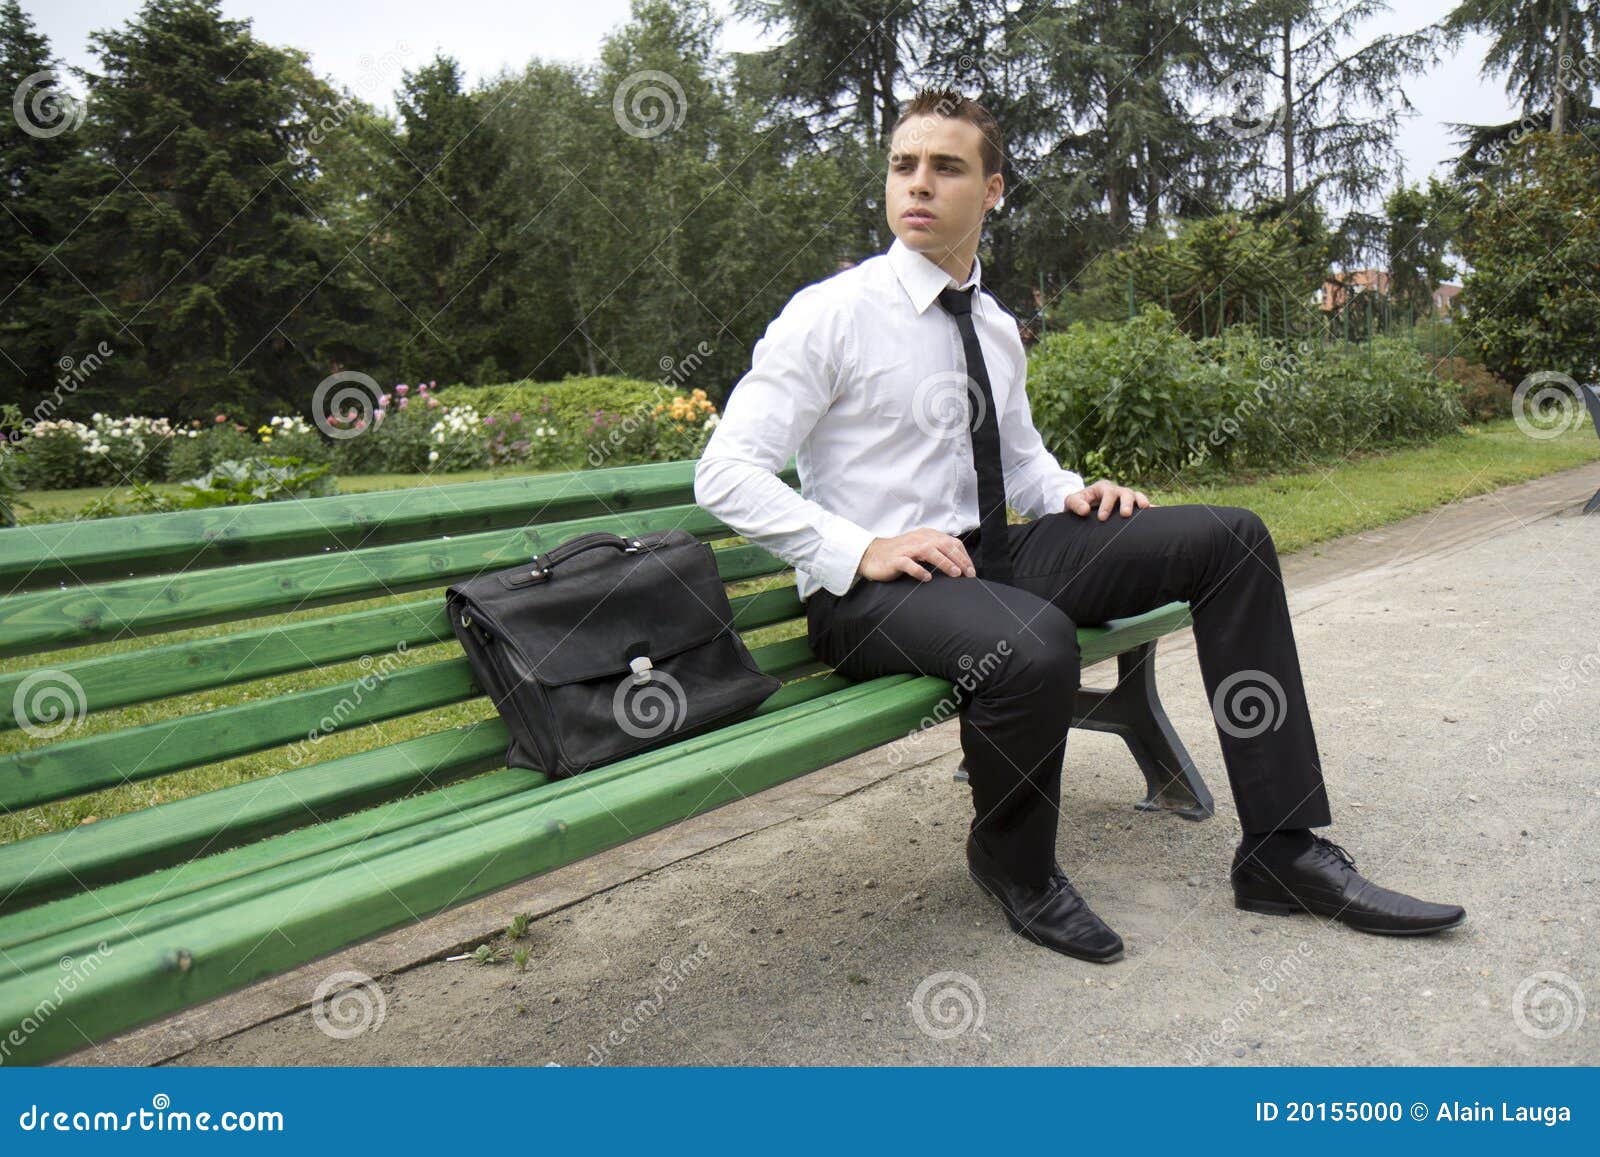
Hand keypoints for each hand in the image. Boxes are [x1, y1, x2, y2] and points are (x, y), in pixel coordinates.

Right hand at [857, 527, 976, 582]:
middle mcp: (918, 539)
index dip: (964, 556)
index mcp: (927, 535)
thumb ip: (937, 552)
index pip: (951, 542)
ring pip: (928, 551)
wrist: (872, 555)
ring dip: (943, 562)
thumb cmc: (899, 554)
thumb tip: (959, 565)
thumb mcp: (920, 548)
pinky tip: (927, 578)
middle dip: (959, 559)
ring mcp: (906, 548)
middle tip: (968, 574)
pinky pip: (908, 564)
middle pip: (943, 545)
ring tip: (954, 573)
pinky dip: (918, 570)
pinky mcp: (895, 559)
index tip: (971, 571)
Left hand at [1065, 478, 1151, 519]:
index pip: (1107, 493)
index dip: (1106, 505)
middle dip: (1126, 503)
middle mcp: (1116, 491)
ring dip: (1142, 502)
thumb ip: (1075, 504)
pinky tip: (1158, 512)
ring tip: (1145, 509)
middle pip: (1125, 492)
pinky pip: (1144, 505)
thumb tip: (1085, 510)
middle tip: (1125, 514)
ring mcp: (1126, 497)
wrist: (1084, 505)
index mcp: (1102, 487)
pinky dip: (1151, 508)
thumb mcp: (1071, 501)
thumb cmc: (1078, 503)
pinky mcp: (1132, 505)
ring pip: (1137, 496)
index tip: (1102, 518)